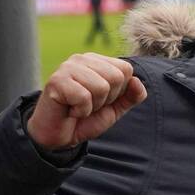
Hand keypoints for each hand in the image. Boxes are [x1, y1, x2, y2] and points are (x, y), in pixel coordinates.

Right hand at [26, 53, 147, 150]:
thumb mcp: (116, 108)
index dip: (119, 91)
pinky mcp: (56, 80)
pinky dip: (80, 110)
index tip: (102, 99)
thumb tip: (137, 81)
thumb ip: (132, 95)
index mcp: (98, 61)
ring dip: (93, 106)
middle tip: (89, 104)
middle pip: (116, 77)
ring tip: (78, 107)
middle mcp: (82, 59)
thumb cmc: (86, 118)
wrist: (59, 136)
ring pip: (101, 87)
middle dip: (107, 99)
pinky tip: (70, 110)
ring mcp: (67, 67)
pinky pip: (84, 97)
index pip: (126, 69)